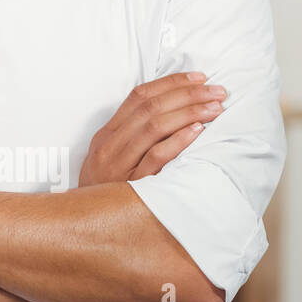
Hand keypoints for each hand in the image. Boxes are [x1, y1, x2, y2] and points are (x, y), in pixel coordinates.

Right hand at [79, 72, 227, 185]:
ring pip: (154, 127)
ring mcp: (120, 164)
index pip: (138, 96)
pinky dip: (178, 140)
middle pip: (150, 108)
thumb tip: (170, 111)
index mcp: (107, 133)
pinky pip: (156, 157)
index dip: (170, 83)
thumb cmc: (104, 189)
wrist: (84, 223)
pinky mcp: (133, 184)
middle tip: (216, 91)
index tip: (198, 78)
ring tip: (215, 107)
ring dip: (189, 112)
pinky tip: (197, 131)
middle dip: (187, 94)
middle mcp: (111, 145)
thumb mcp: (110, 156)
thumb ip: (132, 135)